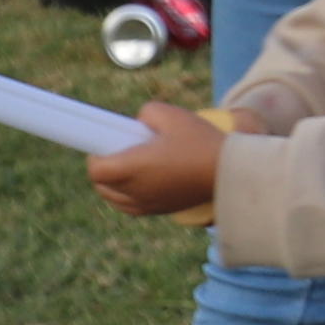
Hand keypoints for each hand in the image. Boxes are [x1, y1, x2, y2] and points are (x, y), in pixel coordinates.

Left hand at [86, 103, 229, 220]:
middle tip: (124, 150)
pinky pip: (128, 206)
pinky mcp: (157, 211)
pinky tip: (144, 180)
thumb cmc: (201, 142)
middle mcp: (134, 190)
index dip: (97, 154)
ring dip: (114, 183)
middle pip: (101, 184)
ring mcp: (145, 204)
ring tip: (134, 165)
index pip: (96, 169)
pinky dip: (126, 195)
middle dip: (105, 166)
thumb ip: (147, 113)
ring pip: (112, 197)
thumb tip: (137, 123)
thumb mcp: (174, 115)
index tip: (109, 142)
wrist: (228, 172)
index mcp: (132, 168)